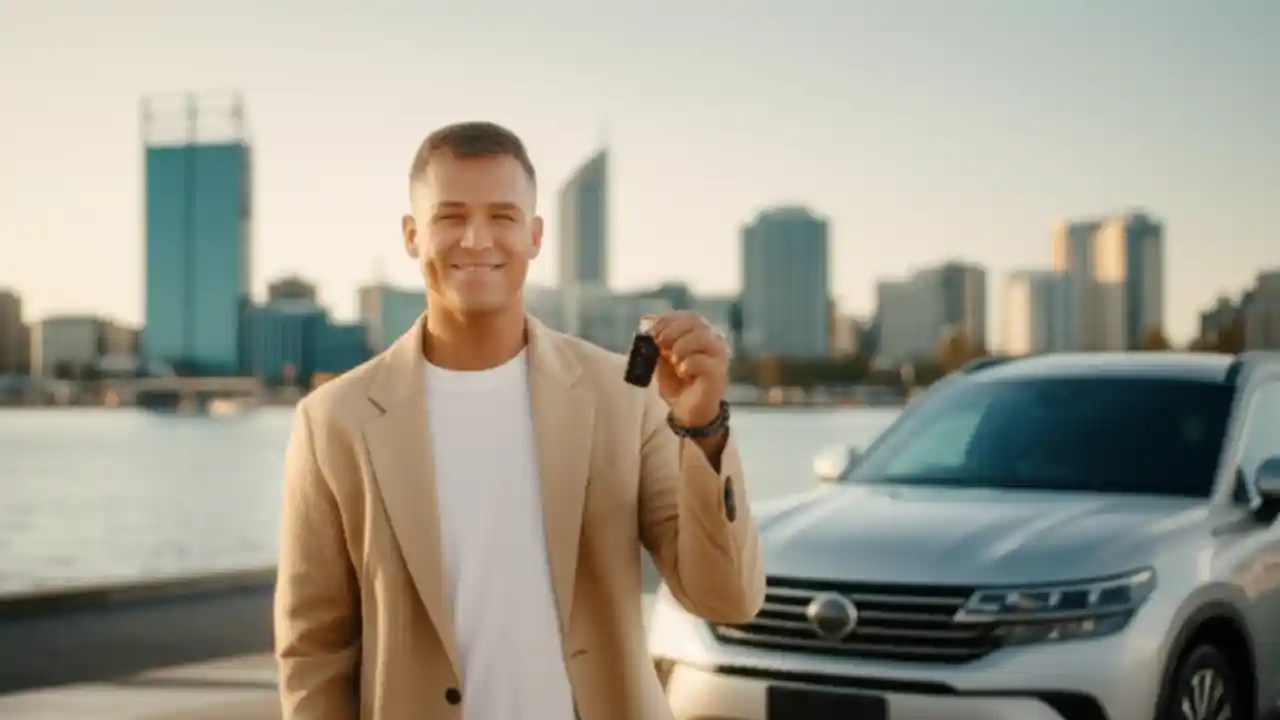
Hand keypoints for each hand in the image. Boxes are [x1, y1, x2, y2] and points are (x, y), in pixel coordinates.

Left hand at [649, 311, 729, 428]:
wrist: (686, 410)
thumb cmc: (675, 381)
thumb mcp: (660, 357)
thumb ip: (656, 338)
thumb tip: (646, 319)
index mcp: (701, 333)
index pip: (689, 316)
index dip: (668, 321)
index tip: (652, 332)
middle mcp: (714, 340)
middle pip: (695, 322)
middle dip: (672, 332)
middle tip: (659, 346)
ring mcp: (719, 356)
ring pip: (701, 338)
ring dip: (680, 347)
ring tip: (673, 361)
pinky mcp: (718, 374)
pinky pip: (702, 361)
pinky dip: (687, 364)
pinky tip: (682, 372)